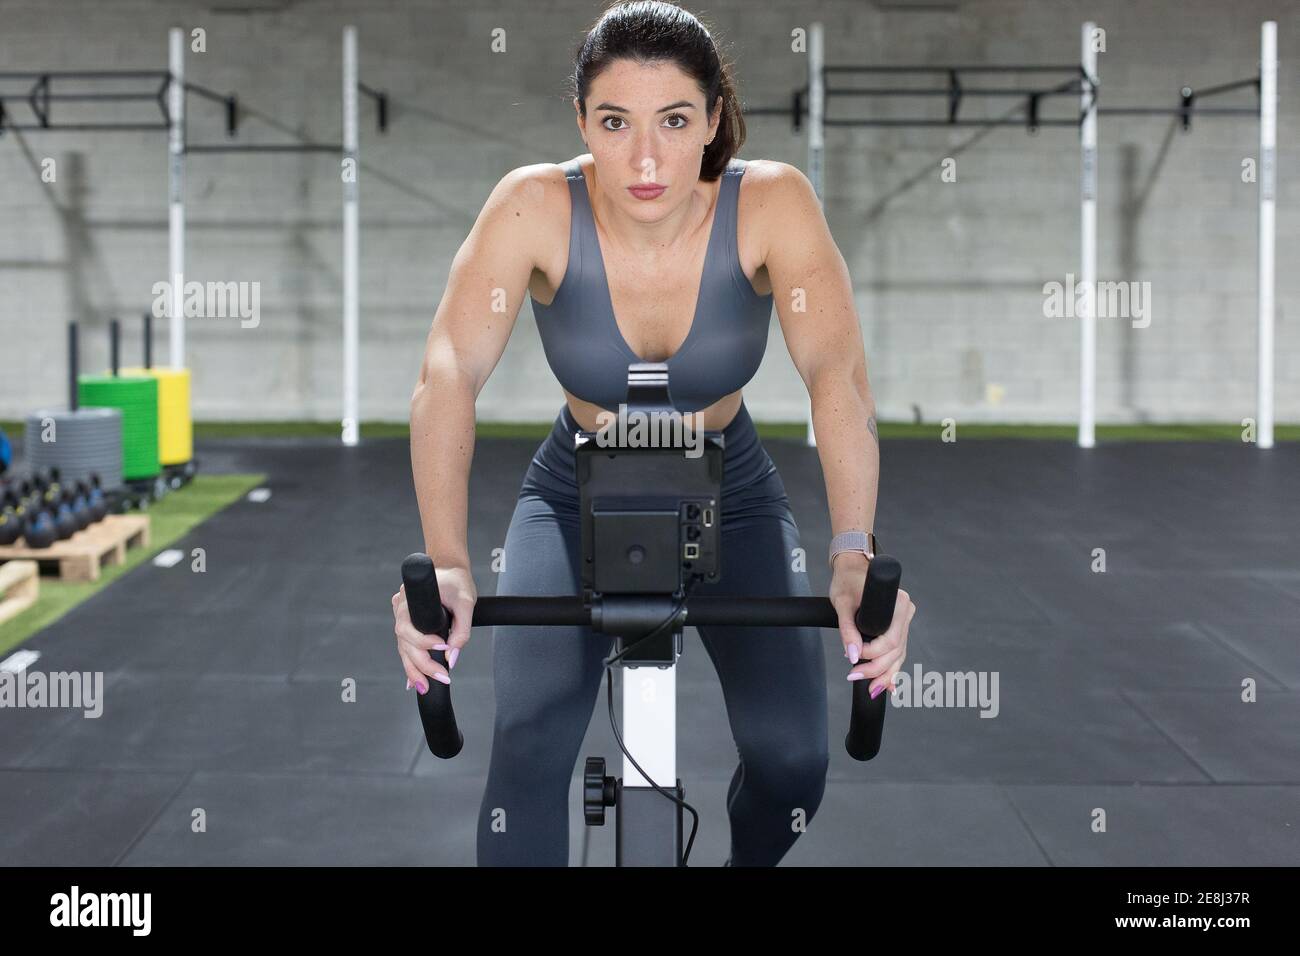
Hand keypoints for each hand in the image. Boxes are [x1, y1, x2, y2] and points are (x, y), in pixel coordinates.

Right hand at [392, 564, 476, 693]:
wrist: (449, 568)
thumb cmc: (455, 580)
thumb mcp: (466, 602)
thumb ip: (462, 629)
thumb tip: (453, 657)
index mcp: (409, 600)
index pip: (409, 628)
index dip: (423, 642)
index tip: (443, 647)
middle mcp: (400, 609)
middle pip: (405, 644)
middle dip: (422, 664)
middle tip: (442, 677)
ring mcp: (401, 617)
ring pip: (403, 649)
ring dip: (414, 670)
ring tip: (426, 687)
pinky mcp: (407, 624)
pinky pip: (406, 647)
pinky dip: (411, 664)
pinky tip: (415, 682)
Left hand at [828, 552, 915, 699]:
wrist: (851, 569)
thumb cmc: (847, 582)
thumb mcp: (842, 604)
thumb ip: (848, 630)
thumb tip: (853, 655)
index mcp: (898, 603)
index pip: (890, 640)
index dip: (873, 656)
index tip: (853, 663)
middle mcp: (906, 611)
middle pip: (896, 650)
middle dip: (877, 669)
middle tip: (855, 678)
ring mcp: (904, 620)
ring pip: (899, 654)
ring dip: (885, 673)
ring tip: (872, 689)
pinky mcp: (899, 626)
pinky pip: (898, 650)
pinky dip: (891, 667)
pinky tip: (888, 684)